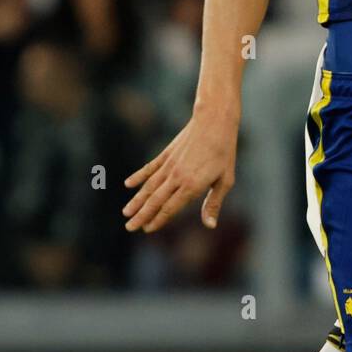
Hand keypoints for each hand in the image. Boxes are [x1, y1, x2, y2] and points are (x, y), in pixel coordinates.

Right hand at [122, 114, 237, 233]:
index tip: (147, 230)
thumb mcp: (225, 180)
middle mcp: (177, 177)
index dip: (158, 220)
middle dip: (142, 215)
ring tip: (126, 213)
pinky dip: (138, 176)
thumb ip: (213, 203)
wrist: (214, 121)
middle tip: (129, 227)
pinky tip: (128, 184)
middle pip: (155, 200)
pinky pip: (150, 168)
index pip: (170, 208)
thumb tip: (210, 225)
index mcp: (191, 186)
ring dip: (137, 200)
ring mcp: (170, 165)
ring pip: (149, 186)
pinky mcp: (167, 154)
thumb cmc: (224, 152)